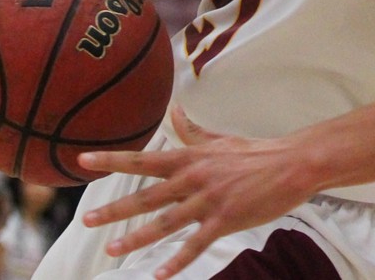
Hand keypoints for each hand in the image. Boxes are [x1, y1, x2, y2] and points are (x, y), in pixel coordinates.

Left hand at [77, 108, 319, 279]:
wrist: (291, 164)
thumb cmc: (255, 152)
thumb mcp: (219, 139)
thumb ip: (191, 131)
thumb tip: (174, 111)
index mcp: (189, 158)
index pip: (142, 159)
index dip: (111, 159)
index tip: (83, 161)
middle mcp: (193, 179)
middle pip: (146, 196)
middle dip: (114, 209)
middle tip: (87, 220)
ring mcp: (208, 201)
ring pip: (164, 223)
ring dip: (136, 238)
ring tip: (112, 249)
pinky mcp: (226, 220)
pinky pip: (195, 245)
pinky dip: (176, 261)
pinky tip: (159, 274)